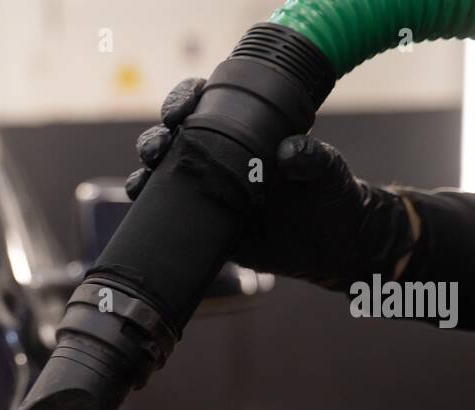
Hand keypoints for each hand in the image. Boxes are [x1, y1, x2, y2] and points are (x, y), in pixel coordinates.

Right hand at [126, 78, 419, 287]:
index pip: (205, 106)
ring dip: (144, 174)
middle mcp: (220, 160)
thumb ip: (313, 158)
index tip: (182, 108)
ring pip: (163, 177)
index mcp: (245, 134)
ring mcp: (210, 193)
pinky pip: (169, 218)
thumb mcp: (329, 170)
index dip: (184, 99)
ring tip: (142, 179)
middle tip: (159, 145)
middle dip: (155, 138)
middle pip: (172, 140)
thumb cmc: (332, 196)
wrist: (334, 246)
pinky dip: (148, 211)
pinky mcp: (206, 228)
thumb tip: (289, 152)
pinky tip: (140, 207)